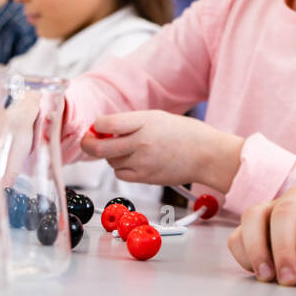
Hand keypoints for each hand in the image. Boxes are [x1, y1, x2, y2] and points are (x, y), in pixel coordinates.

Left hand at [78, 109, 243, 188]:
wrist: (207, 155)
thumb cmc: (188, 134)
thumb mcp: (158, 118)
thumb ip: (131, 122)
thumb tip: (106, 129)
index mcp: (145, 122)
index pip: (105, 123)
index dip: (96, 125)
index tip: (98, 126)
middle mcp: (140, 142)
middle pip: (99, 148)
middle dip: (89, 144)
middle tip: (89, 141)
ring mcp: (142, 162)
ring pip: (109, 162)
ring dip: (111, 156)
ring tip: (127, 149)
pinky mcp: (144, 178)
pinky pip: (121, 174)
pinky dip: (122, 168)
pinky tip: (134, 161)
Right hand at [227, 187, 295, 285]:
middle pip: (284, 213)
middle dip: (284, 249)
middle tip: (288, 280)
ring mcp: (272, 206)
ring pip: (254, 216)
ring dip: (257, 249)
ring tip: (267, 277)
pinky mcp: (254, 222)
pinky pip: (238, 234)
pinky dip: (244, 255)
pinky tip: (260, 273)